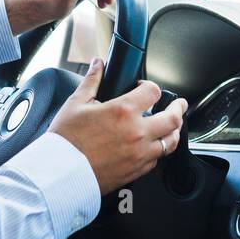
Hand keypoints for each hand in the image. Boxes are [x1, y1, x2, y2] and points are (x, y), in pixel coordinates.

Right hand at [49, 58, 187, 195]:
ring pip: (170, 142)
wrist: (59, 174)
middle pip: (173, 118)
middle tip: (180, 104)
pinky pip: (157, 159)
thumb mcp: (76, 104)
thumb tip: (97, 64)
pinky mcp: (136, 171)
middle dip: (179, 108)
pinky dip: (158, 150)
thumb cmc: (65, 141)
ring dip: (173, 131)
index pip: (153, 92)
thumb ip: (92, 81)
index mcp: (123, 111)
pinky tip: (153, 146)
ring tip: (173, 126)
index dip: (150, 87)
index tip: (144, 89)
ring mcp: (139, 154)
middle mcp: (137, 133)